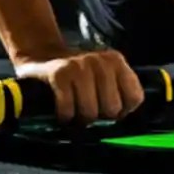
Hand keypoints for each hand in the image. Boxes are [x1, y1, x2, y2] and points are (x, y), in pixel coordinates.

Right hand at [12, 47, 144, 123]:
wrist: (39, 54)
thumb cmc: (75, 73)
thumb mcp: (102, 74)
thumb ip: (117, 89)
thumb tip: (122, 116)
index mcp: (116, 61)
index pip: (135, 97)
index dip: (123, 111)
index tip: (109, 111)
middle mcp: (101, 61)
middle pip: (112, 108)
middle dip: (99, 117)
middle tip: (88, 112)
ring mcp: (80, 66)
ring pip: (91, 111)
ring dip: (81, 119)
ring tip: (75, 113)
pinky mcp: (59, 74)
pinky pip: (68, 108)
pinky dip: (65, 116)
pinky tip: (63, 113)